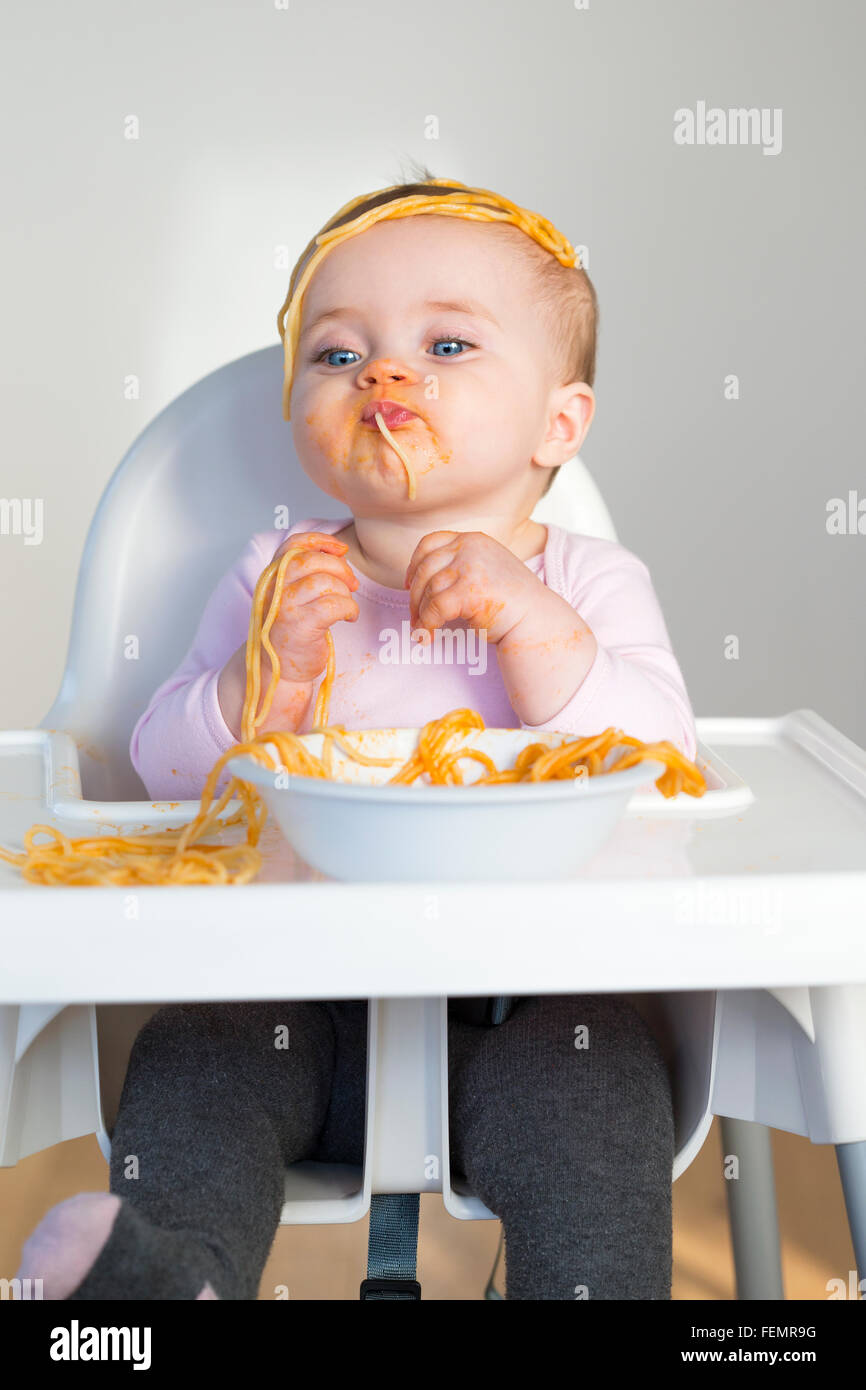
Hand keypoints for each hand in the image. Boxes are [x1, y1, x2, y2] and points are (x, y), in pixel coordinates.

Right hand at [265, 532, 359, 682]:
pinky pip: (334, 605)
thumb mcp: (293, 594)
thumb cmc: (293, 630)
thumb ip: (307, 571)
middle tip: (352, 584)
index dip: (320, 540)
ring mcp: (284, 607)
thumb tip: (338, 551)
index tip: (340, 549)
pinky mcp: (300, 626)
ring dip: (346, 592)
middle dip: (340, 568)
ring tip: (347, 605)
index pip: (293, 544)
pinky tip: (349, 617)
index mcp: (272, 576)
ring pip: (325, 582)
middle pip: (312, 560)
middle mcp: (274, 588)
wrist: (279, 669)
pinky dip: (349, 609)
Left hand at [403, 530, 540, 643]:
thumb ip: (459, 565)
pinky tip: (428, 637)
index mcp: (473, 539)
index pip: (430, 543)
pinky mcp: (468, 591)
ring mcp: (469, 567)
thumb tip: (418, 581)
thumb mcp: (485, 569)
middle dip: (415, 596)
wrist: (536, 620)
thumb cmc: (511, 602)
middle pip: (424, 568)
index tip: (409, 584)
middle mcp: (470, 547)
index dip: (414, 564)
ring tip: (422, 631)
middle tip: (414, 617)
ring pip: (427, 589)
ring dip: (419, 614)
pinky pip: (434, 609)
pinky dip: (426, 625)